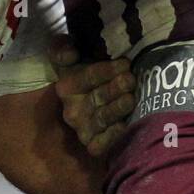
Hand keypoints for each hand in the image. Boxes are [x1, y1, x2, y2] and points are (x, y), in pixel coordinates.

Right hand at [50, 37, 135, 156]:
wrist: (93, 97)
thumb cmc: (86, 72)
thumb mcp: (70, 56)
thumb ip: (62, 49)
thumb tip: (69, 53)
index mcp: (67, 86)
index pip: (87, 78)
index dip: (106, 71)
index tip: (125, 64)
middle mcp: (73, 109)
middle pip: (97, 98)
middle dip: (115, 88)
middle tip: (131, 79)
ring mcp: (83, 128)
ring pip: (101, 119)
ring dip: (117, 109)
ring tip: (131, 98)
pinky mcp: (92, 143)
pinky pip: (99, 144)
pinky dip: (111, 137)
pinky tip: (123, 126)